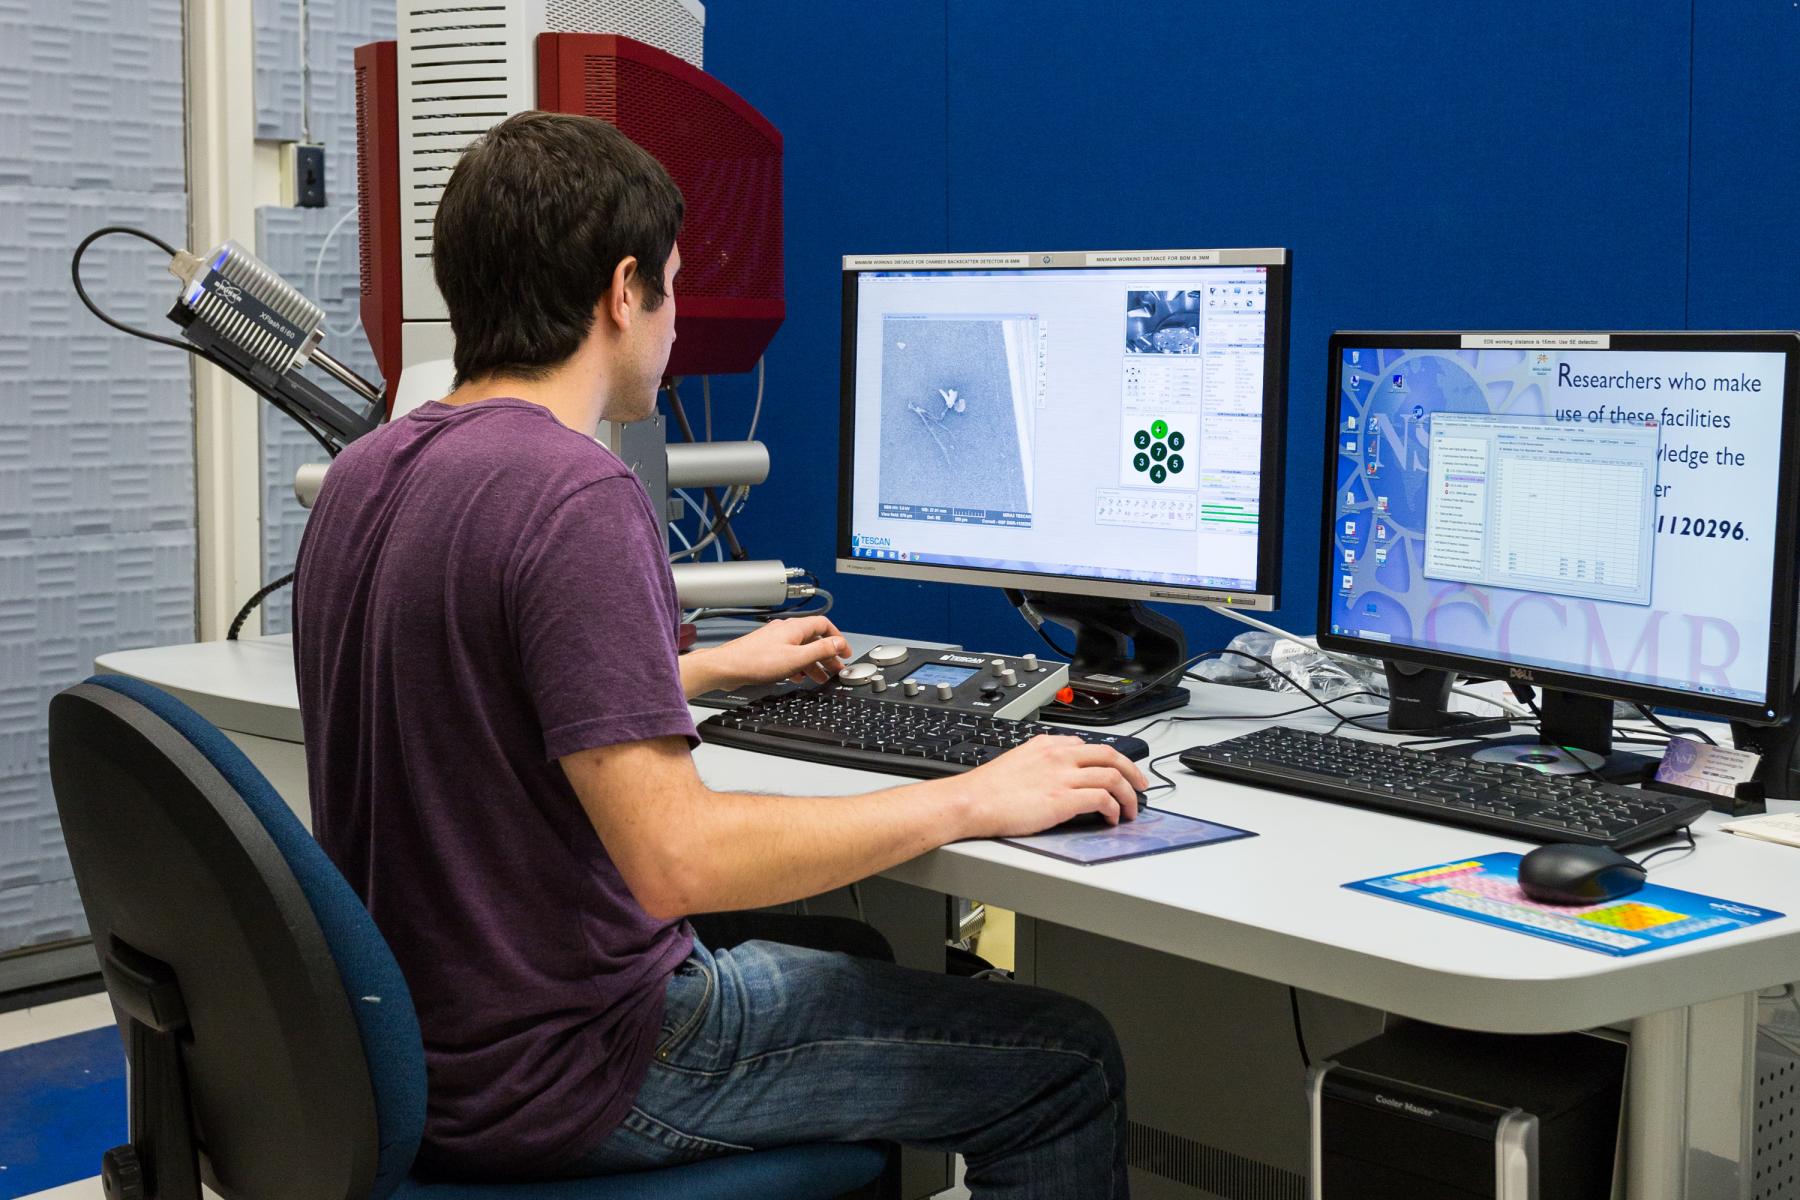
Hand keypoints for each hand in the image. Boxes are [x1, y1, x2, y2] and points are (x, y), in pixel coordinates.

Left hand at [702, 616, 850, 689]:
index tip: (844, 652)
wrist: (727, 667)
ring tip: (820, 677)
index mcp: (795, 628)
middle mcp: (785, 631)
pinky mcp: (766, 651)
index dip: (837, 638)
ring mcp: (775, 640)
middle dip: (827, 654)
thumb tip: (839, 643)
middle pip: (813, 639)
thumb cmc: (755, 661)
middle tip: (835, 668)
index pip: (824, 625)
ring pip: (801, 649)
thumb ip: (820, 650)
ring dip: (813, 663)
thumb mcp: (796, 658)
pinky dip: (798, 666)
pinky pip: (789, 656)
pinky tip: (798, 676)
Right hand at [955, 735, 1147, 837]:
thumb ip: (1039, 765)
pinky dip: (1114, 808)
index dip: (1108, 760)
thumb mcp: (1016, 763)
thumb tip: (1053, 779)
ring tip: (1130, 809)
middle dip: (1133, 771)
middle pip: (1110, 754)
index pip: (1088, 745)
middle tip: (1141, 785)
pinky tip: (1111, 818)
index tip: (1114, 771)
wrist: (971, 801)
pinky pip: (1103, 799)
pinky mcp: (1064, 799)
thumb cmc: (986, 790)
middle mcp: (1059, 756)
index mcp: (1047, 745)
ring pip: (1113, 776)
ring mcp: (1062, 776)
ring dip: (1129, 795)